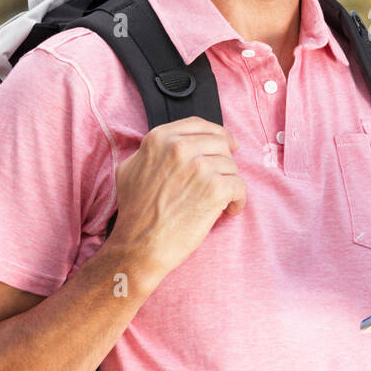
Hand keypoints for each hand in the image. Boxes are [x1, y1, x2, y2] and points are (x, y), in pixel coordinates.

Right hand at [106, 117, 246, 279]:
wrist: (138, 246)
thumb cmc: (135, 213)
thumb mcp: (131, 168)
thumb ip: (153, 151)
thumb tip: (174, 144)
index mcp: (160, 138)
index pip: (200, 125)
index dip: (217, 134)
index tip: (227, 145)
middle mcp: (180, 147)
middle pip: (220, 144)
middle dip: (223, 163)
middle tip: (219, 181)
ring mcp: (199, 166)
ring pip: (232, 166)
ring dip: (229, 184)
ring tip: (219, 201)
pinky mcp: (215, 188)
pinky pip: (240, 186)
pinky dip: (238, 200)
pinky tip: (228, 210)